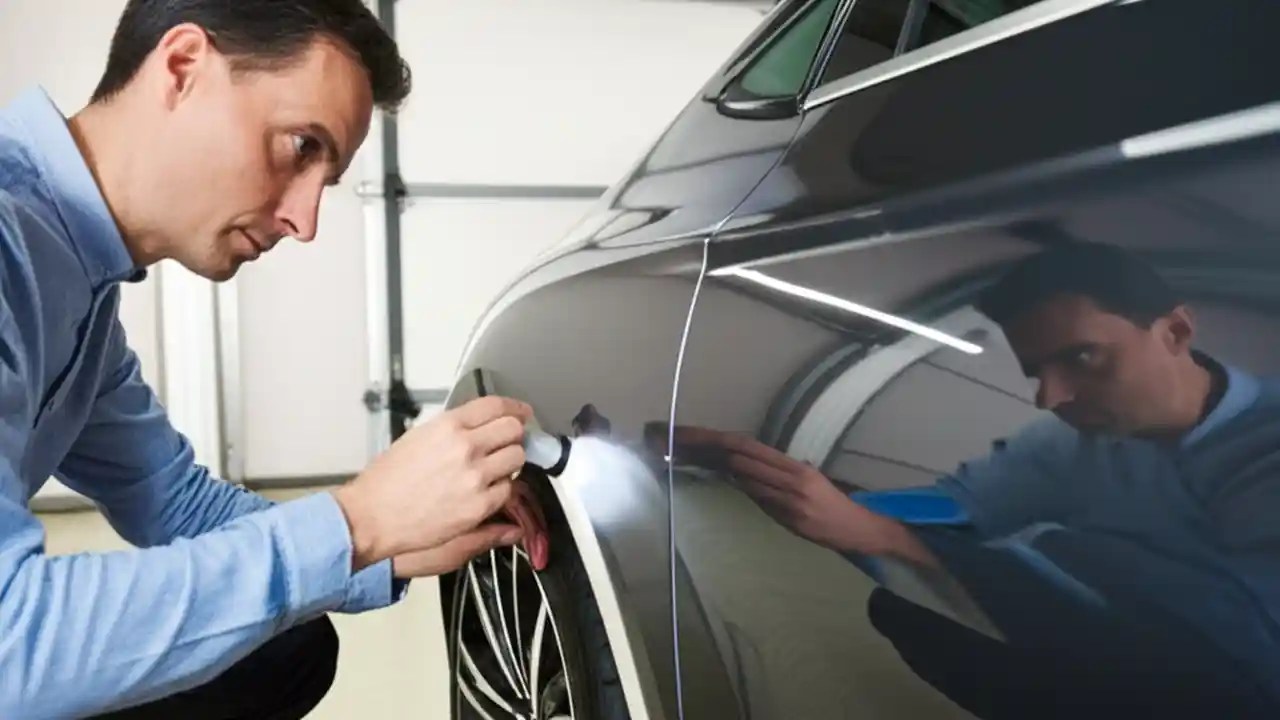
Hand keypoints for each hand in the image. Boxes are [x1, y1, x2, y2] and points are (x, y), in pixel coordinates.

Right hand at [333, 396, 532, 574]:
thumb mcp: (417, 438)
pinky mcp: (480, 505)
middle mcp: (465, 447)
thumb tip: (478, 426)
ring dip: (509, 462)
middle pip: (513, 429)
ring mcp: (475, 477)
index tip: (522, 413)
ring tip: (493, 470)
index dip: (515, 408)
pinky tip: (484, 492)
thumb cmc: (386, 482)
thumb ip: (452, 429)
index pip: (496, 406)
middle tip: (508, 443)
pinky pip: (508, 490)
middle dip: (514, 435)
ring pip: (516, 458)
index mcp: (448, 426)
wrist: (372, 517)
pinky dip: (501, 490)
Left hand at [671, 426, 931, 562]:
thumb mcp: (809, 481)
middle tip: (678, 440)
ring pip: (746, 476)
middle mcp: (791, 478)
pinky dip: (739, 487)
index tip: (694, 434)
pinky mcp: (790, 518)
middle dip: (708, 447)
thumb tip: (750, 468)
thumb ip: (780, 474)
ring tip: (687, 455)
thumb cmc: (832, 505)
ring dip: (716, 466)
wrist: (860, 528)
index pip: (749, 447)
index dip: (720, 439)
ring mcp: (789, 499)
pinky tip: (720, 477)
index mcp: (795, 467)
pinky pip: (759, 500)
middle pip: (741, 456)